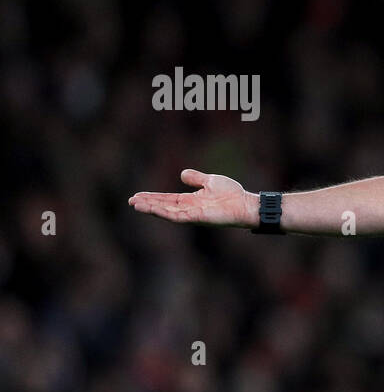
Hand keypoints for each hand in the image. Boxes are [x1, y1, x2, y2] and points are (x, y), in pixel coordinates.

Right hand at [128, 169, 256, 226]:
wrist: (245, 204)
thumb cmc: (231, 194)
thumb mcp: (210, 181)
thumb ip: (196, 179)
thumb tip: (182, 174)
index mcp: (190, 200)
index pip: (167, 199)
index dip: (152, 197)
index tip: (137, 195)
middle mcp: (189, 208)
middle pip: (163, 206)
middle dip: (147, 204)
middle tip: (131, 201)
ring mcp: (192, 214)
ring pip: (167, 212)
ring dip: (151, 209)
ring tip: (136, 205)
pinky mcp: (197, 217)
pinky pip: (177, 216)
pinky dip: (164, 213)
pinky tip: (153, 210)